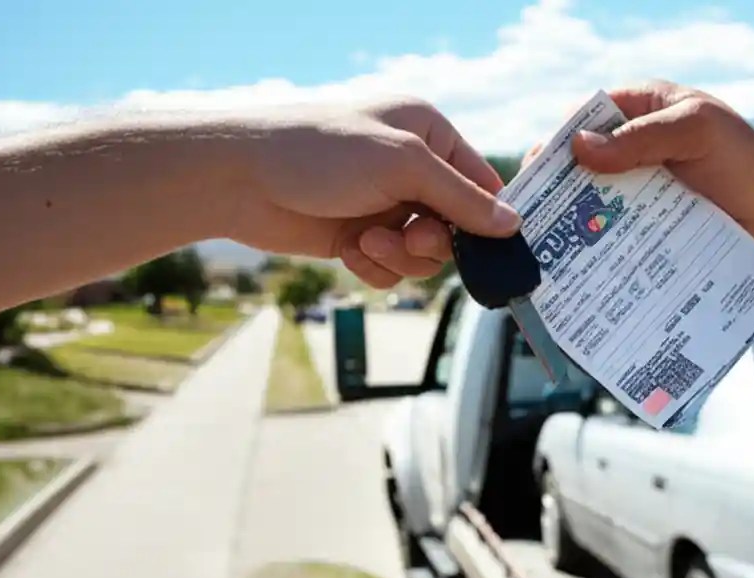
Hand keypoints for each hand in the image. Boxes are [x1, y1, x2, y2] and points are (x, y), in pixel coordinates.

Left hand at [233, 99, 520, 287]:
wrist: (240, 179)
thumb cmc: (320, 153)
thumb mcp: (404, 165)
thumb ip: (462, 199)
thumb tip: (513, 226)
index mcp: (428, 133)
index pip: (481, 183)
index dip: (485, 217)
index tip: (483, 243)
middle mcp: (410, 168)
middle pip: (457, 228)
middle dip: (433, 240)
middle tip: (409, 236)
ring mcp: (385, 204)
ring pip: (425, 255)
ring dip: (401, 256)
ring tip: (369, 241)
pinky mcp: (360, 236)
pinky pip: (393, 268)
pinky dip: (377, 265)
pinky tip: (351, 249)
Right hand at [525, 82, 753, 247]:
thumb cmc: (744, 157)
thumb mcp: (694, 132)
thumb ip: (641, 139)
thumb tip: (580, 148)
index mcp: (640, 107)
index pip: (585, 116)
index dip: (558, 141)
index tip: (538, 169)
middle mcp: (633, 143)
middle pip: (580, 160)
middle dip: (557, 185)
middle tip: (535, 213)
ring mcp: (639, 183)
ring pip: (594, 196)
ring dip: (574, 218)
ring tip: (550, 243)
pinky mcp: (649, 219)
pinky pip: (616, 226)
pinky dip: (599, 241)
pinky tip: (581, 260)